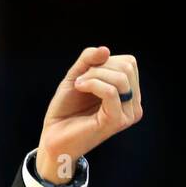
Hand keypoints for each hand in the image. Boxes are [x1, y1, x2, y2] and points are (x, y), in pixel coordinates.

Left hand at [36, 45, 142, 183]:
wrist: (53, 137)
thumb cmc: (65, 109)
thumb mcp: (76, 76)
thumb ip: (89, 59)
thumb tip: (106, 49)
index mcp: (129, 94)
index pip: (128, 63)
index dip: (105, 62)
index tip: (86, 74)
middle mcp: (132, 104)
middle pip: (127, 66)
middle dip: (100, 67)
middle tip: (81, 81)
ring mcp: (127, 114)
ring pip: (120, 77)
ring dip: (94, 75)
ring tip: (78, 85)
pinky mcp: (116, 121)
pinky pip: (111, 91)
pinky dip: (92, 84)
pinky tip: (79, 87)